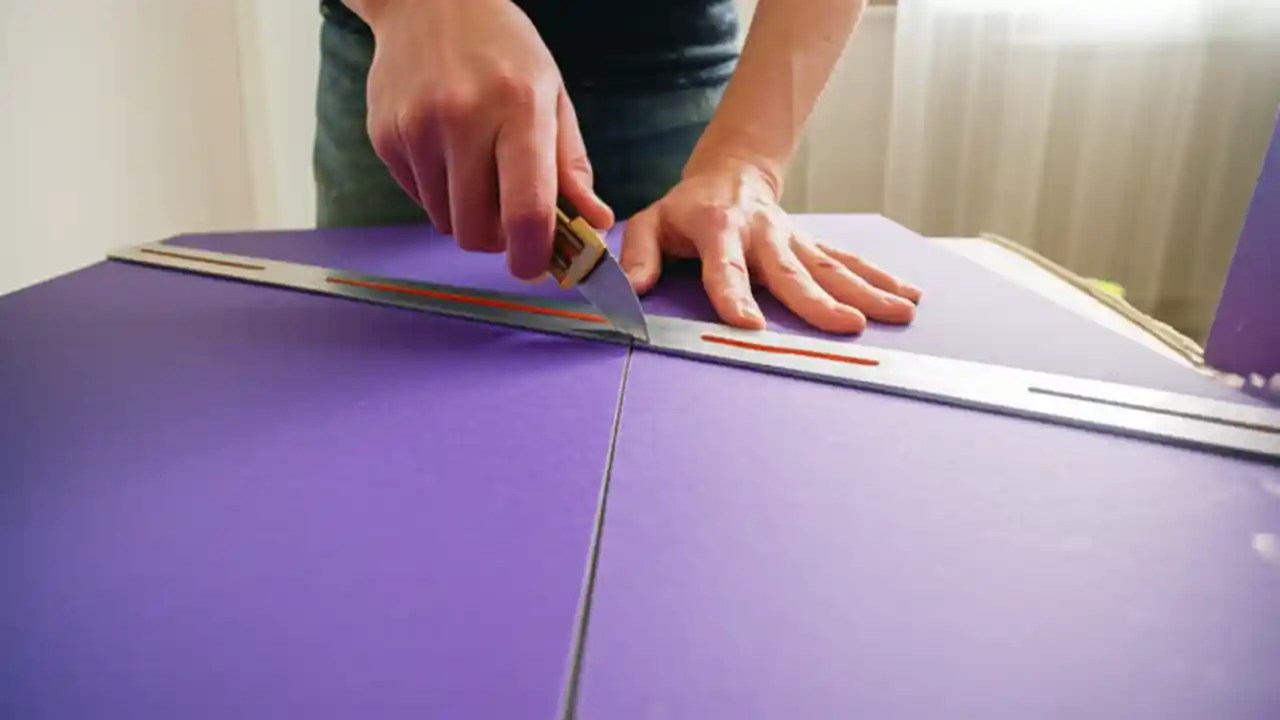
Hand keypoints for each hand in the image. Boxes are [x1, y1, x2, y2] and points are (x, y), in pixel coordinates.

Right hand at [358, 0, 612, 278]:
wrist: (429, 1)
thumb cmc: (503, 52)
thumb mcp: (552, 96)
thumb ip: (571, 166)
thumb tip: (595, 224)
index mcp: (518, 108)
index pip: (525, 210)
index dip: (533, 256)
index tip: (536, 268)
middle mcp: (462, 118)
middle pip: (477, 230)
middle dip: (498, 240)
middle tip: (510, 218)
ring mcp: (416, 127)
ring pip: (444, 221)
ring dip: (466, 214)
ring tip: (477, 169)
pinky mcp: (384, 135)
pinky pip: (418, 197)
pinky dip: (437, 192)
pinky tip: (446, 149)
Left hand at [620, 159, 922, 333]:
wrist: (729, 173)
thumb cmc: (685, 210)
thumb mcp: (652, 224)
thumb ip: (641, 257)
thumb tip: (631, 292)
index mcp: (718, 229)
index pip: (724, 267)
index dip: (732, 295)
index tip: (748, 324)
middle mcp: (762, 234)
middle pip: (791, 272)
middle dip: (819, 301)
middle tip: (847, 325)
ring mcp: (793, 240)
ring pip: (831, 267)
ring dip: (867, 290)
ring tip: (899, 314)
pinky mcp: (812, 245)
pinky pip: (848, 261)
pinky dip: (879, 279)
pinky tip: (909, 296)